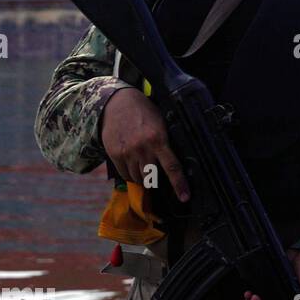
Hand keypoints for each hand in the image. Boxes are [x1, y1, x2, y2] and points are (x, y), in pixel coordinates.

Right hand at [100, 87, 189, 201]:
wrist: (117, 102)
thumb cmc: (144, 112)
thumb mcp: (161, 123)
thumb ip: (166, 142)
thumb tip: (175, 162)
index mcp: (159, 139)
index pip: (172, 167)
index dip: (179, 184)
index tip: (185, 197)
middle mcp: (143, 148)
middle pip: (152, 178)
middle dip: (156, 182)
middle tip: (158, 179)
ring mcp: (127, 152)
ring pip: (138, 178)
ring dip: (143, 179)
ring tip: (145, 169)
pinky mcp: (115, 154)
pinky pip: (125, 174)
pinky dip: (131, 175)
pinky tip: (133, 166)